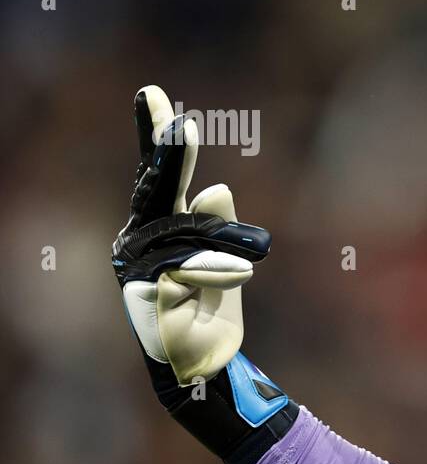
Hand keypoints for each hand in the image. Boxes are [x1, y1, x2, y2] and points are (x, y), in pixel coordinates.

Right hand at [111, 85, 295, 463]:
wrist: (205, 370)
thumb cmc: (214, 316)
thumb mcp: (229, 261)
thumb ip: (218, 224)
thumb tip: (215, 188)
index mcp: (161, 230)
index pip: (158, 177)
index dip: (153, 135)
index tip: (151, 93)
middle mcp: (141, 243)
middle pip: (154, 191)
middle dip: (166, 156)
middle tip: (179, 121)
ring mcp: (138, 268)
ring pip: (183, 234)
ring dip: (220, 245)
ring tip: (251, 261)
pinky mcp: (144, 293)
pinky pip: (188, 266)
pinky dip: (216, 272)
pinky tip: (237, 280)